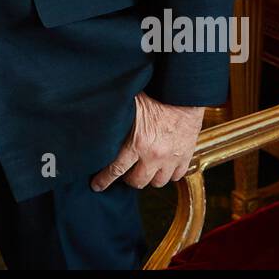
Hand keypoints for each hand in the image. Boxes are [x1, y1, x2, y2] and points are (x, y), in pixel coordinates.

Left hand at [90, 92, 204, 190]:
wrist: (183, 93)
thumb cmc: (155, 95)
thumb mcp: (130, 104)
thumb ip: (115, 117)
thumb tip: (92, 115)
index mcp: (137, 142)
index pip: (116, 169)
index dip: (104, 180)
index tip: (96, 186)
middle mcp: (154, 155)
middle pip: (137, 181)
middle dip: (129, 179)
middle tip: (126, 172)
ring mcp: (171, 158)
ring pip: (158, 182)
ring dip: (150, 177)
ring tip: (145, 168)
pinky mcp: (186, 156)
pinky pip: (176, 177)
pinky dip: (169, 174)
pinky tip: (163, 165)